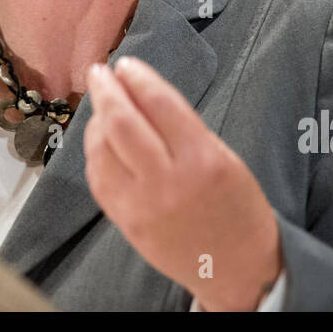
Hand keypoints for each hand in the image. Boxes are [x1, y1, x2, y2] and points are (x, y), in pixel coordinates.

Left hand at [83, 55, 282, 310]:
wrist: (237, 268)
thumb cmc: (238, 209)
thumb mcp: (226, 159)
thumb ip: (184, 129)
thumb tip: (143, 96)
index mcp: (202, 159)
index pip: (160, 104)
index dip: (138, 78)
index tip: (126, 64)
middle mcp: (169, 181)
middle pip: (122, 123)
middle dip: (106, 91)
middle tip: (99, 72)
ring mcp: (141, 204)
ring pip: (103, 149)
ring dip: (96, 120)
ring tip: (101, 105)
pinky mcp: (125, 222)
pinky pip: (98, 178)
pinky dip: (94, 152)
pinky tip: (100, 139)